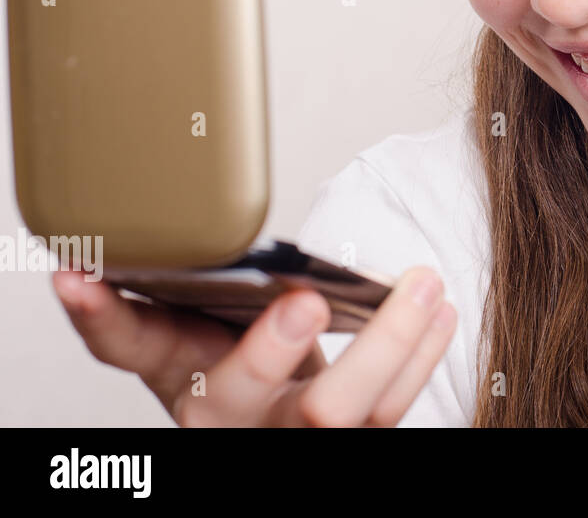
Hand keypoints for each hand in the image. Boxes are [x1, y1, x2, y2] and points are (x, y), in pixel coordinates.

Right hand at [52, 265, 456, 426]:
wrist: (274, 431)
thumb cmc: (243, 366)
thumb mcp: (205, 330)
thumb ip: (204, 285)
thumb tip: (196, 210)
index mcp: (180, 375)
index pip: (126, 344)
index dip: (99, 314)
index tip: (82, 275)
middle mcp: (230, 416)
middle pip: (246, 394)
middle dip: (274, 348)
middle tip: (307, 300)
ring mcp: (292, 437)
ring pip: (342, 411)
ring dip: (391, 342)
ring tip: (424, 285)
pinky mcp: (350, 440)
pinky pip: (391, 412)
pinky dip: (422, 357)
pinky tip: (442, 311)